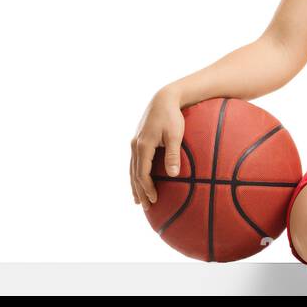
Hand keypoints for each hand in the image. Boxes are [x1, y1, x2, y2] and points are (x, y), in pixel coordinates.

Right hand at [130, 87, 185, 206]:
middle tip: (146, 207)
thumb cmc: (172, 116)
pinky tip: (139, 180)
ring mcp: (134, 143)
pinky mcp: (138, 140)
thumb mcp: (175, 135)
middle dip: (140, 191)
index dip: (147, 188)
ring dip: (135, 185)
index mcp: (143, 146)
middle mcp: (135, 145)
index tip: (155, 200)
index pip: (142, 173)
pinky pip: (134, 162)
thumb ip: (173, 155)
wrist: (164, 98)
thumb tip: (173, 175)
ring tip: (138, 200)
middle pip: (134, 174)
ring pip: (132, 169)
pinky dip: (135, 174)